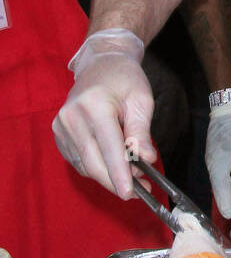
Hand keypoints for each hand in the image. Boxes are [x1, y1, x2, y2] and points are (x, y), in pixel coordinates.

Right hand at [52, 29, 155, 197]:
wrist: (100, 63)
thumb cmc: (124, 79)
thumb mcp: (141, 99)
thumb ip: (141, 131)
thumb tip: (145, 159)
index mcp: (94, 105)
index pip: (109, 149)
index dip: (120, 175)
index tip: (131, 194)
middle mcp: (72, 117)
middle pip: (94, 163)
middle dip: (116, 181)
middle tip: (141, 190)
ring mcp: (61, 126)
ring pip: (86, 166)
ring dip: (109, 177)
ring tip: (134, 176)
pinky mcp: (58, 133)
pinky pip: (78, 161)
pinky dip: (97, 168)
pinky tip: (114, 165)